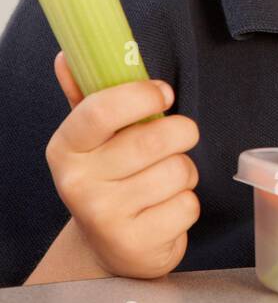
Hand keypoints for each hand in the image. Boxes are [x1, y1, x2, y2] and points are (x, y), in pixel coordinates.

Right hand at [45, 52, 200, 278]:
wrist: (108, 246)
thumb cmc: (108, 178)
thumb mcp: (92, 139)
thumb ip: (86, 95)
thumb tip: (68, 56)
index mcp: (66, 148)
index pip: (101, 110)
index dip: (141, 95)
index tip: (164, 93)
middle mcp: (79, 184)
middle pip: (153, 140)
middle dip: (181, 131)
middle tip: (179, 136)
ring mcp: (105, 218)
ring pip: (177, 171)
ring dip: (185, 170)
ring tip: (165, 179)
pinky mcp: (136, 245)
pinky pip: (188, 205)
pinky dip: (187, 203)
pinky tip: (166, 209)